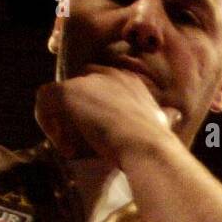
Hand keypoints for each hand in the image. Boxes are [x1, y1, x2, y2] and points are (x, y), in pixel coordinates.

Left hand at [35, 66, 182, 163]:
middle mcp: (109, 73)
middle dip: (77, 112)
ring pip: (62, 95)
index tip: (100, 133)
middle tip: (81, 140)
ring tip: (72, 146)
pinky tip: (65, 147)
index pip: (103, 82)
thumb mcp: (164, 125)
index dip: (97, 107)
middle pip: (81, 85)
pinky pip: (44, 100)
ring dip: (62, 121)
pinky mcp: (69, 91)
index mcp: (130, 81)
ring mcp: (88, 81)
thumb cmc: (158, 144)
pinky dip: (47, 124)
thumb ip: (165, 117)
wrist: (147, 147)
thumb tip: (176, 115)